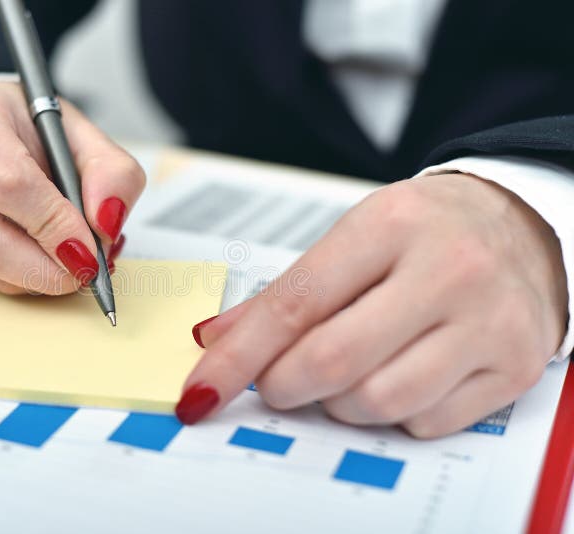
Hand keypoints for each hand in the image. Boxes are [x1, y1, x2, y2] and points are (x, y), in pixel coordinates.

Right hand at [0, 82, 142, 293]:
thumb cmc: (27, 130)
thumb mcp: (80, 135)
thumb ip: (111, 173)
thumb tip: (106, 224)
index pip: (6, 181)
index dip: (52, 225)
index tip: (88, 251)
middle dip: (43, 267)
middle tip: (83, 272)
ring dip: (33, 276)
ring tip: (65, 260)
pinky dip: (14, 276)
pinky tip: (35, 255)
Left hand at [179, 174, 567, 437]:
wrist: (519, 227)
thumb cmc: (424, 231)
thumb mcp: (353, 238)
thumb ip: (285, 294)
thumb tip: (216, 341)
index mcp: (391, 225)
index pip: (295, 304)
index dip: (238, 357)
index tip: (201, 391)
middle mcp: (449, 270)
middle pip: (333, 361)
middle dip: (282, 385)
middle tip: (275, 382)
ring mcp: (488, 321)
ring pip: (377, 402)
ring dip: (336, 404)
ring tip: (342, 374)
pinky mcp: (513, 367)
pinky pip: (424, 422)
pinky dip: (391, 414)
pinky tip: (394, 377)